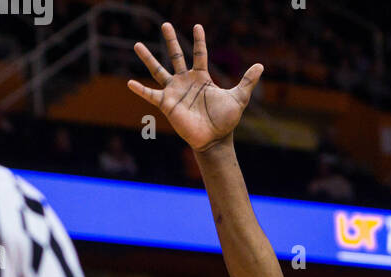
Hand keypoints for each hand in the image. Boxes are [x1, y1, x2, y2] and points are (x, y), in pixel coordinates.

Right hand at [128, 23, 262, 152]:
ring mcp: (174, 91)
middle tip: (165, 24)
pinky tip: (129, 83)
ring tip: (136, 44)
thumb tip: (261, 65)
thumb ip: (247, 81)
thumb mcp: (239, 98)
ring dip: (148, 58)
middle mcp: (186, 81)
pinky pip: (150, 95)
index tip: (197, 25)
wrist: (215, 139)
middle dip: (171, 40)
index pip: (200, 54)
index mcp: (202, 78)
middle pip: (176, 55)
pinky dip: (140, 90)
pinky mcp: (167, 104)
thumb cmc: (226, 120)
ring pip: (158, 70)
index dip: (200, 40)